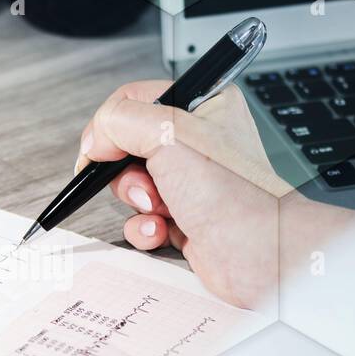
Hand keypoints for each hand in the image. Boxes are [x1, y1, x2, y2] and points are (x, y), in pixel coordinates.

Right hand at [75, 80, 354, 308]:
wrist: (259, 255)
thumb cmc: (234, 193)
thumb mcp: (167, 134)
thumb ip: (119, 121)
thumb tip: (95, 138)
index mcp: (204, 105)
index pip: (135, 100)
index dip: (111, 125)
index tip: (100, 149)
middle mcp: (199, 142)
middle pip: (128, 147)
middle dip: (126, 172)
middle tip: (146, 183)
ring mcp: (192, 182)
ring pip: (133, 186)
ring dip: (136, 202)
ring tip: (159, 209)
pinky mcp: (186, 218)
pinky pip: (144, 218)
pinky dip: (144, 227)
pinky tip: (160, 231)